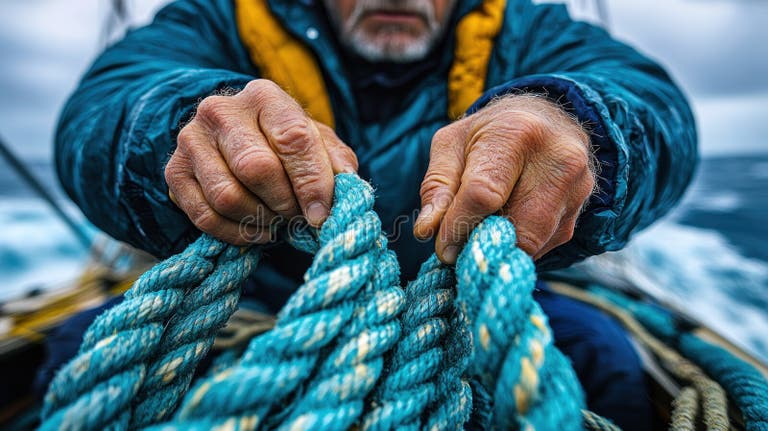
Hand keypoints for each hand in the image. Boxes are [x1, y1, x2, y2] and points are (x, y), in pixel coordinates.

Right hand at [165, 79, 356, 244]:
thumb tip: (344, 189)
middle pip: (256, 169)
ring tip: (277, 220)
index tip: (321, 214)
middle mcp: (221, 111)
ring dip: (260, 219)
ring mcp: (191, 140)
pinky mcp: (173, 171)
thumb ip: (336, 163)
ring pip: (227, 196)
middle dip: (284, 203)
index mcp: (264, 96)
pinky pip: (204, 216)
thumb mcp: (318, 143)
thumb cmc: (285, 144)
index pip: (293, 138)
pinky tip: (254, 229)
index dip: (312, 182)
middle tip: (297, 216)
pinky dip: (236, 233)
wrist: (234, 139)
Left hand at [414, 95, 594, 262]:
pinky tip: (504, 226)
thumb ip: (437, 186)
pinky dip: (516, 246)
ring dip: (499, 250)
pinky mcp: (578, 214)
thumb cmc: (488, 133)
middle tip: (459, 246)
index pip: (485, 195)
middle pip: (516, 229)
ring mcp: (576, 189)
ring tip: (479, 233)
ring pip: (532, 244)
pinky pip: (542, 248)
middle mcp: (558, 160)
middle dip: (481, 245)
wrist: (543, 121)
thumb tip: (427, 231)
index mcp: (518, 133)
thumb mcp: (452, 145)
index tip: (442, 247)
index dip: (458, 226)